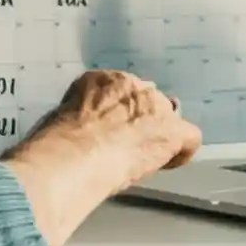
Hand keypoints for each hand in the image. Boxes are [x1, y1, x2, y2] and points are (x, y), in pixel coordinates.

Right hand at [0, 71, 201, 245]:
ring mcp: (155, 107)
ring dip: (158, 137)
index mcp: (101, 80)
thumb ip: (82, 118)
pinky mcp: (170, 131)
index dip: (119, 117)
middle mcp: (132, 86)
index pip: (121, 93)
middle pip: (147, 103)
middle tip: (124, 149)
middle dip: (140, 124)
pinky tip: (168, 164)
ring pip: (168, 119)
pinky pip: (190, 138)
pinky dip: (182, 153)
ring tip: (142, 161)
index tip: (110, 134)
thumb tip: (81, 135)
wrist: (71, 157)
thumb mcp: (61, 119)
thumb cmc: (56, 145)